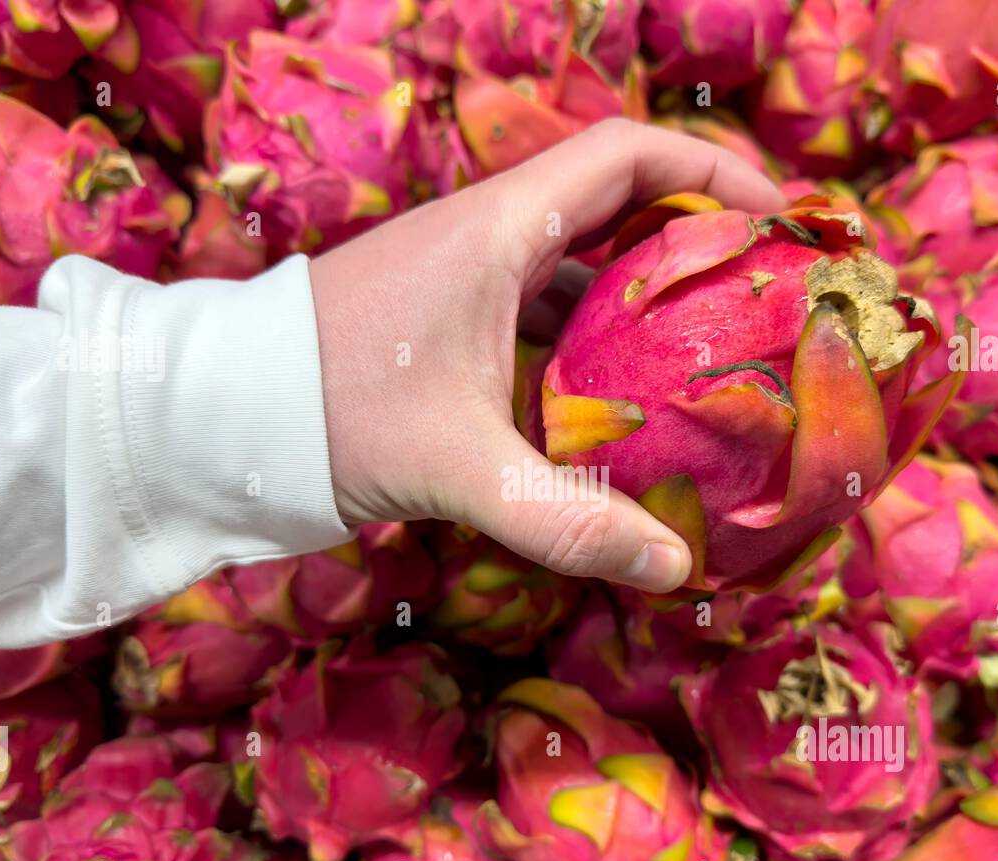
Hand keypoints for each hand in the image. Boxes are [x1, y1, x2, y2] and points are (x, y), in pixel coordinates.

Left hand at [308, 118, 784, 593]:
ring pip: (579, 267)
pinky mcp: (445, 328)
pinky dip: (592, 344)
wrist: (217, 421)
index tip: (779, 215)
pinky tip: (621, 401)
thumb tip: (673, 568)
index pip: (626, 156)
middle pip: (616, 206)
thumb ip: (564, 520)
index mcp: (496, 230)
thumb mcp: (456, 467)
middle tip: (762, 290)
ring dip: (643, 296)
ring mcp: (463, 283)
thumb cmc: (325, 414)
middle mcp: (485, 239)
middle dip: (694, 238)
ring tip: (710, 347)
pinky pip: (542, 316)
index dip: (712, 171)